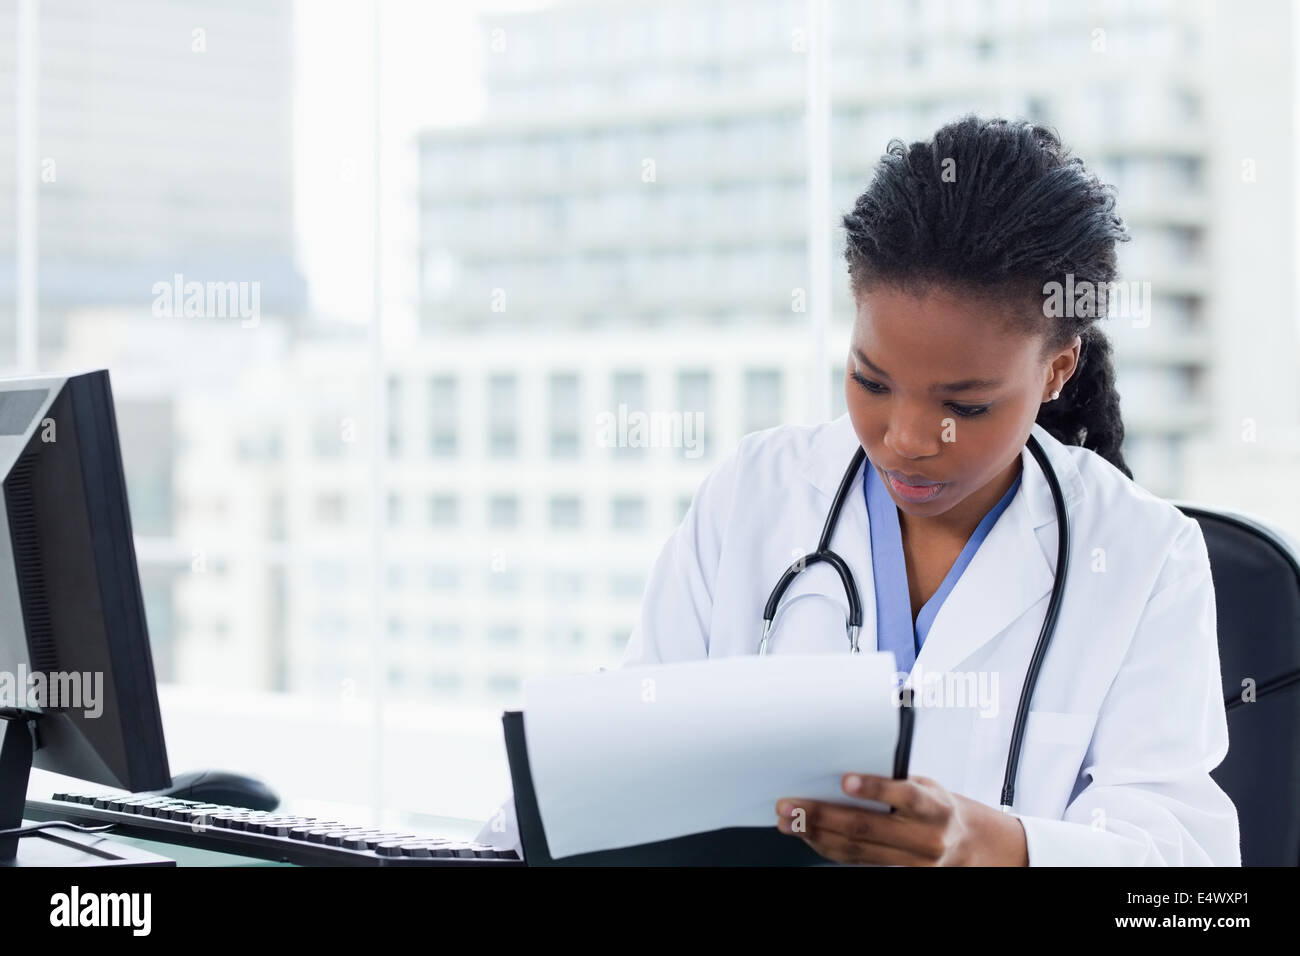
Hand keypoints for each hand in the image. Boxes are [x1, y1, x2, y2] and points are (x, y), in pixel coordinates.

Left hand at [775, 773, 1027, 865]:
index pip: (905, 795)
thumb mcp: (926, 785)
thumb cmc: (937, 807)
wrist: (968, 846)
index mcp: (933, 807)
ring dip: (816, 835)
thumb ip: (895, 780)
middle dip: (822, 815)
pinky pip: (856, 862)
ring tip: (789, 822)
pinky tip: (808, 836)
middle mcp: (924, 837)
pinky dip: (828, 849)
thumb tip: (843, 771)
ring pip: (856, 850)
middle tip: (790, 805)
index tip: (845, 781)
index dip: (874, 788)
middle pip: (867, 827)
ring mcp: (911, 861)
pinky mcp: (899, 874)